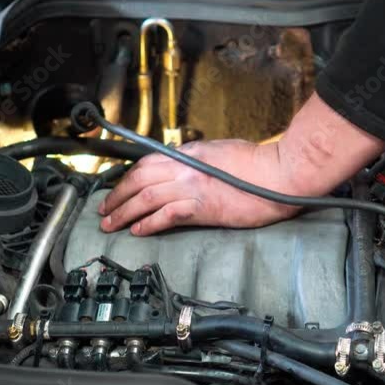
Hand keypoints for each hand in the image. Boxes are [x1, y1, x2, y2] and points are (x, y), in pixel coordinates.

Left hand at [99, 94, 384, 235]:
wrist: (280, 176)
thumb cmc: (259, 165)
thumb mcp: (221, 153)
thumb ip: (198, 160)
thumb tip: (182, 168)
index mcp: (189, 154)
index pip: (147, 164)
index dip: (127, 179)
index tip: (118, 190)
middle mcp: (185, 168)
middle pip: (139, 180)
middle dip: (117, 197)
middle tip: (105, 211)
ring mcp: (192, 187)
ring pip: (146, 198)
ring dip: (125, 213)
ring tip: (112, 225)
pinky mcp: (202, 207)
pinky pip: (165, 216)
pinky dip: (149, 224)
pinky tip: (139, 232)